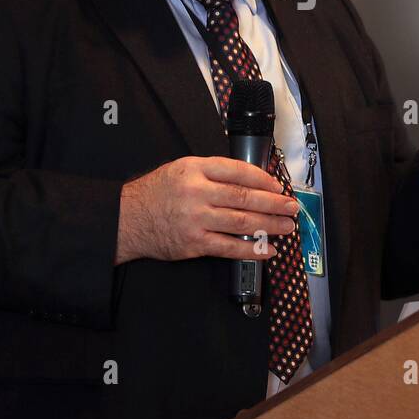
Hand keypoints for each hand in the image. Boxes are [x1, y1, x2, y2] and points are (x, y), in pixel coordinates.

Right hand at [116, 156, 299, 265]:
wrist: (128, 219)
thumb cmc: (156, 193)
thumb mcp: (180, 169)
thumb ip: (211, 172)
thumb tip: (249, 182)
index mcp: (195, 169)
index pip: (238, 171)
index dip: (263, 179)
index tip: (277, 186)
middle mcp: (197, 192)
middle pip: (245, 197)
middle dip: (274, 203)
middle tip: (291, 207)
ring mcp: (196, 219)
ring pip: (242, 222)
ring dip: (269, 225)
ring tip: (286, 226)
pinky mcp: (194, 243)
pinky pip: (230, 247)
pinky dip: (252, 249)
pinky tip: (267, 249)